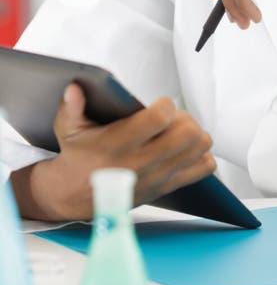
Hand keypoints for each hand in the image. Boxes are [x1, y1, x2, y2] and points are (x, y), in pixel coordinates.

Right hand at [15, 83, 215, 220]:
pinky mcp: (166, 187)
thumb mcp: (67, 130)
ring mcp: (157, 177)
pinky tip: (182, 149)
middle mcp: (142, 162)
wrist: (76, 197)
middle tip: (171, 118)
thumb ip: (70, 107)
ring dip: (194, 135)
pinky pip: (201, 169)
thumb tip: (75, 88)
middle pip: (188, 133)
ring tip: (177, 132)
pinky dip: (200, 155)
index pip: (160, 118)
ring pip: (199, 149)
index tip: (158, 103)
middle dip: (184, 118)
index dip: (165, 104)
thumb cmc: (77, 157)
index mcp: (118, 144)